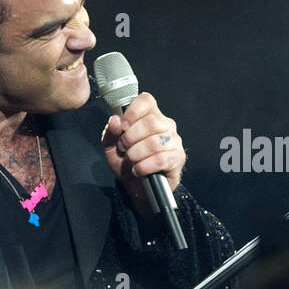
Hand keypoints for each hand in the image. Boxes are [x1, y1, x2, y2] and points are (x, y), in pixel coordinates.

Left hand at [100, 92, 185, 214]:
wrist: (138, 188)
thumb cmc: (128, 163)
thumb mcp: (112, 147)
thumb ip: (111, 132)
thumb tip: (115, 120)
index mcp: (151, 116)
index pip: (146, 100)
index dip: (132, 112)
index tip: (122, 126)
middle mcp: (166, 126)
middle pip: (151, 122)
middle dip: (131, 137)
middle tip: (123, 148)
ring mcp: (174, 142)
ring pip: (154, 142)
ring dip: (136, 154)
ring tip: (131, 160)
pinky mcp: (177, 159)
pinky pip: (160, 159)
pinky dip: (144, 167)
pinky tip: (138, 170)